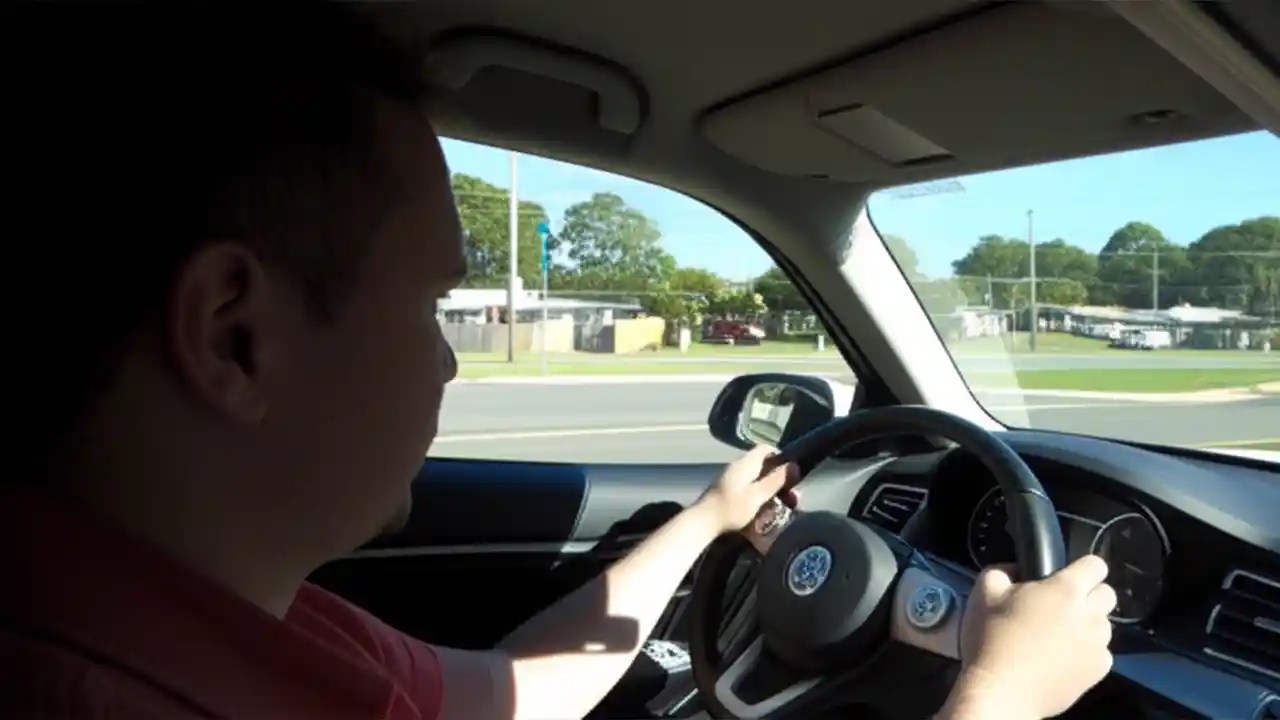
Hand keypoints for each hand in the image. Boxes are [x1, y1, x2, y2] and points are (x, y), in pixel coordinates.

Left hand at [695, 445, 796, 534]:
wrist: (703, 522)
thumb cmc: (731, 508)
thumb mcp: (758, 494)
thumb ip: (776, 480)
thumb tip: (794, 465)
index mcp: (746, 463)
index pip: (766, 449)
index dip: (781, 458)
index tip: (792, 474)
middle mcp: (738, 467)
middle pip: (764, 466)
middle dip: (780, 481)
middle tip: (792, 497)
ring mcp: (732, 479)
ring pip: (758, 480)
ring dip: (772, 491)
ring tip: (783, 507)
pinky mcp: (728, 492)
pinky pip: (749, 489)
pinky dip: (761, 497)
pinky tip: (766, 510)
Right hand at [943, 555, 1116, 718]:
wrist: (1002, 692)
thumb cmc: (991, 639)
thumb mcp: (983, 593)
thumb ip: (1003, 571)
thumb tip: (1015, 570)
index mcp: (1065, 589)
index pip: (1096, 565)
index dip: (1082, 568)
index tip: (1065, 578)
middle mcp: (1090, 614)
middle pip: (1107, 595)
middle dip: (1089, 596)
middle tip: (1060, 607)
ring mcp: (1098, 645)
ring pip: (1105, 625)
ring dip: (1088, 625)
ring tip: (1059, 637)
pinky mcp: (1099, 671)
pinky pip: (1101, 653)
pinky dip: (1086, 653)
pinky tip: (1062, 659)